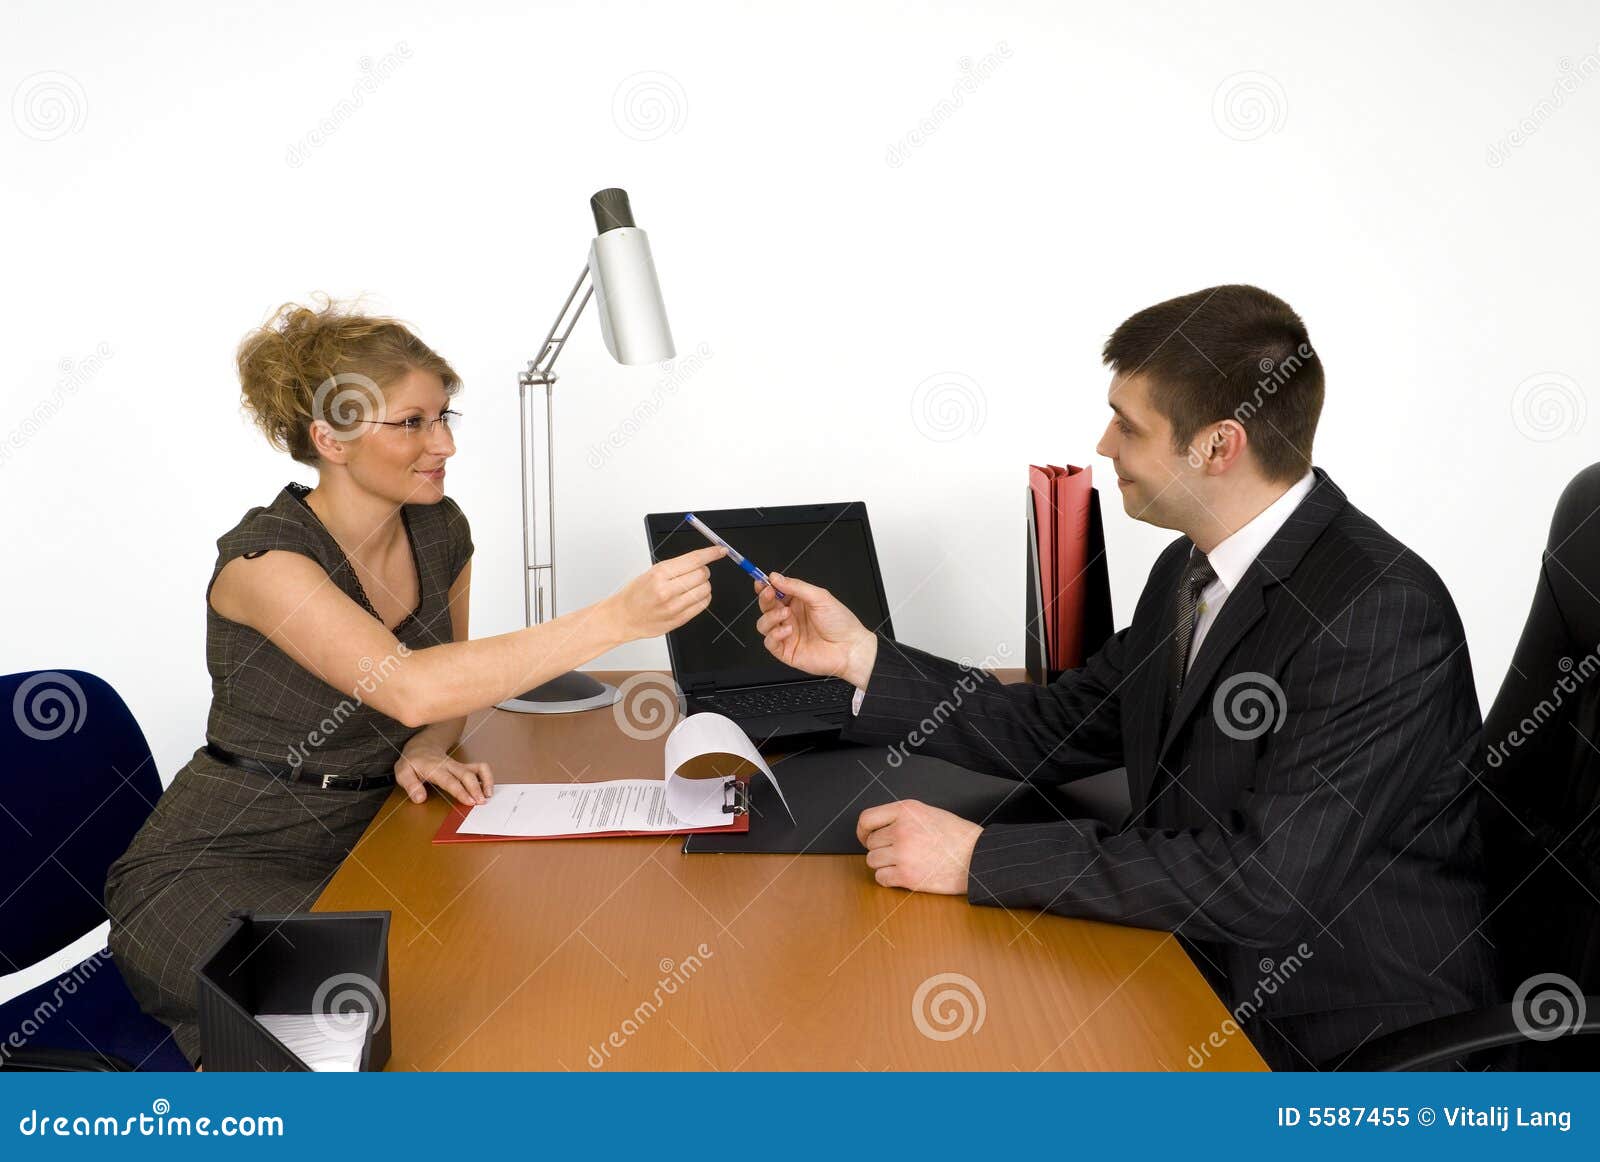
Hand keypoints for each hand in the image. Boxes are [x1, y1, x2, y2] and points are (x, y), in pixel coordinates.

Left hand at [395, 742, 493, 806]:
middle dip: (476, 788)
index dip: (460, 790)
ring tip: (488, 795)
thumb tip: (420, 799)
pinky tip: (487, 789)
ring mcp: (459, 765)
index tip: (469, 801)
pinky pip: (480, 768)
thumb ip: (411, 786)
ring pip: (477, 768)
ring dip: (486, 780)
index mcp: (434, 768)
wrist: (421, 747)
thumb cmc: (412, 762)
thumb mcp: (403, 773)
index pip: (449, 780)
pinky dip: (487, 777)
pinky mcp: (465, 766)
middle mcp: (449, 765)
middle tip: (482, 802)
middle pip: (467, 774)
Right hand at [607, 545, 724, 640]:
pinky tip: (693, 597)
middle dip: (703, 571)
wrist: (623, 617)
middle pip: (702, 574)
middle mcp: (667, 590)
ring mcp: (674, 607)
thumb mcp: (651, 572)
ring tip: (690, 587)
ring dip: (703, 585)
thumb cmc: (635, 594)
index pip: (694, 559)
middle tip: (695, 573)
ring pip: (705, 589)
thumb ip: (676, 567)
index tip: (720, 550)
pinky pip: (702, 605)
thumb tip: (701, 560)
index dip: (710, 553)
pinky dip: (702, 598)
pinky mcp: (678, 619)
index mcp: (659, 574)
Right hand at [753, 572, 877, 688]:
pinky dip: (775, 634)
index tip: (761, 581)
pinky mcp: (786, 651)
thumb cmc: (841, 623)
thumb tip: (776, 577)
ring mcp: (787, 635)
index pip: (775, 593)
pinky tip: (788, 630)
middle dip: (765, 599)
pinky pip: (770, 642)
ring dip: (770, 617)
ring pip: (763, 624)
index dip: (765, 586)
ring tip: (785, 614)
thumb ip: (795, 586)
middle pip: (766, 607)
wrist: (850, 647)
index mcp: (798, 603)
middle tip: (769, 593)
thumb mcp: (820, 597)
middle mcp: (790, 618)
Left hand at [856, 799, 980, 894]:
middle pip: (870, 843)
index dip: (862, 831)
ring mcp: (903, 853)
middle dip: (881, 849)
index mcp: (906, 810)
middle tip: (898, 852)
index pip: (867, 819)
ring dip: (883, 864)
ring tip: (903, 863)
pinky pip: (881, 878)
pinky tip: (903, 874)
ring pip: (872, 861)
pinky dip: (888, 878)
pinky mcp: (907, 876)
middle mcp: (901, 829)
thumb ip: (902, 817)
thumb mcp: (928, 813)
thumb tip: (878, 829)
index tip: (865, 837)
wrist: (977, 857)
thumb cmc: (957, 836)